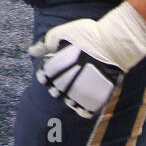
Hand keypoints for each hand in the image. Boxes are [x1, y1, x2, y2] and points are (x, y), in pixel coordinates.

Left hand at [28, 6, 145, 118]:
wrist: (114, 44)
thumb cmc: (87, 35)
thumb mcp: (60, 34)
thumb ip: (44, 45)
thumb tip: (32, 52)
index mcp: (51, 71)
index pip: (43, 78)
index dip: (49, 71)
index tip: (59, 65)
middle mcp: (62, 86)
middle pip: (55, 91)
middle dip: (60, 83)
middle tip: (74, 72)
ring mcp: (78, 95)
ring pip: (69, 102)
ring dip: (73, 94)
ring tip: (83, 81)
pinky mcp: (94, 101)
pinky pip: (84, 112)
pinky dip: (84, 106)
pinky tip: (89, 94)